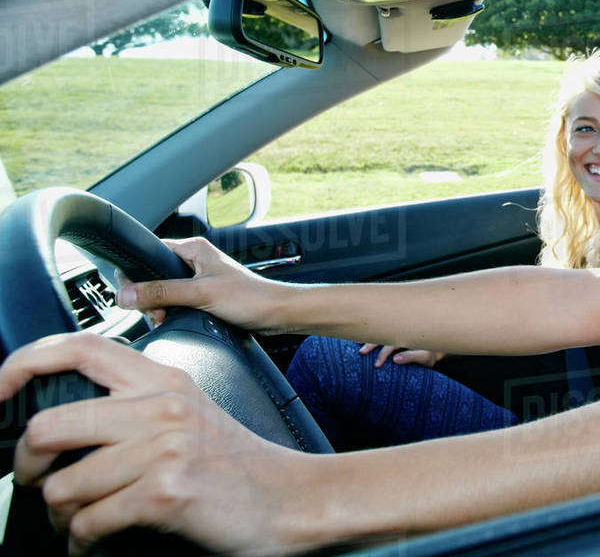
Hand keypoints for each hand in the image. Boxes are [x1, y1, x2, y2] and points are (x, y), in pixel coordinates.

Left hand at [0, 333, 315, 554]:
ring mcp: (164, 449)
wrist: (289, 498)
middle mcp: (161, 406)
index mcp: (163, 379)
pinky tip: (93, 543)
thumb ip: (134, 403)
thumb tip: (62, 423)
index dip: (23, 363)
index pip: (79, 347)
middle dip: (25, 467)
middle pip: (49, 426)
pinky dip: (82, 542)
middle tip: (35, 481)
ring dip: (60, 516)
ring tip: (78, 522)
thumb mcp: (187, 413)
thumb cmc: (235, 464)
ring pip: (62, 487)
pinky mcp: (166, 493)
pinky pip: (89, 522)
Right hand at [115, 237, 287, 331]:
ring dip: (160, 306)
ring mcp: (198, 279)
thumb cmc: (250, 297)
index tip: (132, 293)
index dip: (136, 273)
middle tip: (157, 310)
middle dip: (149, 296)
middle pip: (153, 275)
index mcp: (192, 248)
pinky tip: (178, 320)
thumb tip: (127, 293)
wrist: (277, 314)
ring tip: (168, 316)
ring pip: (163, 291)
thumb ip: (162, 292)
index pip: (149, 252)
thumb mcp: (200, 293)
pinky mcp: (204, 296)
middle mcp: (194, 260)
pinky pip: (176, 302)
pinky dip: (172, 312)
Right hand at [358, 343, 445, 367]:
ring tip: (356, 343)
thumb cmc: (430, 354)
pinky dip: (372, 337)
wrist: (436, 347)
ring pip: (380, 335)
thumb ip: (411, 356)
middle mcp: (400, 334)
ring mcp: (396, 335)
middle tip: (361, 353)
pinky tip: (361, 339)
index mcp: (406, 337)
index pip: (391, 345)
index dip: (382, 354)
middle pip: (383, 337)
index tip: (376, 365)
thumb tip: (395, 359)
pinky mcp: (394, 338)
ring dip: (369, 339)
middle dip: (371, 344)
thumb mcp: (424, 357)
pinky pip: (382, 336)